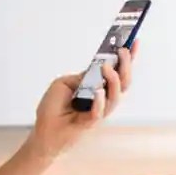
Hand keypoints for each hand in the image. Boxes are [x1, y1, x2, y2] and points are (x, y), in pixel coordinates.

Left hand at [28, 43, 139, 159]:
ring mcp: (98, 111)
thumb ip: (81, 76)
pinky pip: (99, 112)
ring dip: (114, 80)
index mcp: (96, 88)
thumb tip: (95, 70)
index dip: (127, 58)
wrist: (42, 132)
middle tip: (123, 51)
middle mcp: (102, 99)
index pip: (116, 72)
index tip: (133, 41)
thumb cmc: (51, 110)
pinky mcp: (90, 123)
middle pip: (123, 83)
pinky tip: (98, 91)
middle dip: (126, 66)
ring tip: (106, 67)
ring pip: (115, 96)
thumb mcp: (63, 83)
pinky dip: (99, 101)